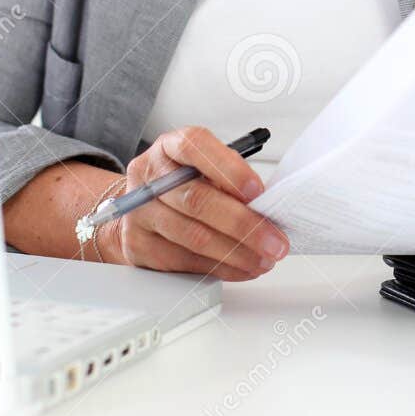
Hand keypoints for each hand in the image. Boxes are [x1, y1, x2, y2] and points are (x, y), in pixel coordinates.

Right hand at [97, 125, 288, 279]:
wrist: (140, 207)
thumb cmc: (183, 183)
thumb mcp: (204, 166)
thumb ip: (229, 177)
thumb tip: (266, 204)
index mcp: (169, 147)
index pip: (195, 147)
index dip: (229, 169)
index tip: (258, 191)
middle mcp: (150, 176)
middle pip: (197, 200)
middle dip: (243, 223)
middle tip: (274, 240)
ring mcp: (140, 212)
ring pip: (194, 236)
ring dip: (236, 252)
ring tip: (265, 259)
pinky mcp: (140, 245)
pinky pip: (187, 261)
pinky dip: (222, 267)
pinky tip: (244, 267)